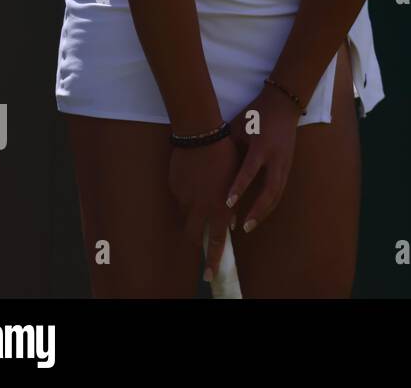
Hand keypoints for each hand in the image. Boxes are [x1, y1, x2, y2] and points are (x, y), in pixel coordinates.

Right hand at [168, 135, 238, 280]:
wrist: (202, 136)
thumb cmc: (226, 155)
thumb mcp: (235, 180)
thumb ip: (232, 204)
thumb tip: (231, 222)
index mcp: (220, 207)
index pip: (214, 242)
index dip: (211, 260)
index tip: (209, 274)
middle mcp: (200, 207)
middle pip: (192, 234)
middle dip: (194, 240)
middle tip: (197, 243)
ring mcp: (185, 198)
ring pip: (186, 216)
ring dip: (192, 214)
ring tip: (200, 198)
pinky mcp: (174, 188)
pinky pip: (180, 197)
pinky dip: (187, 195)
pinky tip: (194, 179)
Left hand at [225, 83, 301, 233]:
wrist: (283, 104)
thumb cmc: (256, 114)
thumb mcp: (239, 128)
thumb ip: (231, 150)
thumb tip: (214, 173)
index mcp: (262, 146)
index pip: (250, 170)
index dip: (239, 187)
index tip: (227, 204)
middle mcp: (277, 157)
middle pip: (271, 189)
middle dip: (258, 209)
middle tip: (243, 226)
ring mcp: (285, 163)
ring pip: (278, 193)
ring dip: (264, 211)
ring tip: (250, 226)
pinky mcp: (288, 166)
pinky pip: (280, 189)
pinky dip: (269, 203)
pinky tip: (259, 214)